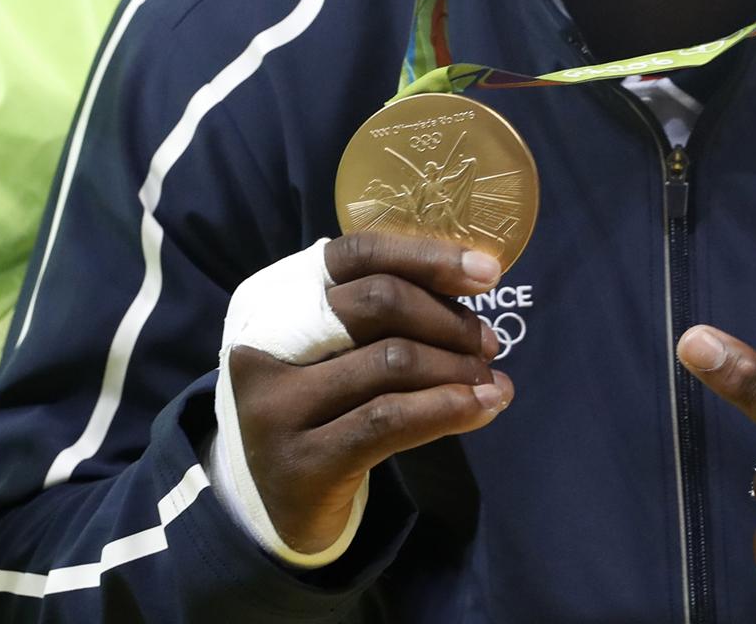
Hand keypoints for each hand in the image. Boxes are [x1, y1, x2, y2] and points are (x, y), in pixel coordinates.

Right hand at [226, 232, 510, 554]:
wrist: (275, 503)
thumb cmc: (320, 406)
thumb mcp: (337, 349)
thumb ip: (383, 312)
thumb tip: (476, 281)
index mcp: (275, 298)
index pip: (358, 253)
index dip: (427, 256)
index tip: (487, 274)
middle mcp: (264, 344)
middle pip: (379, 301)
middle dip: (449, 320)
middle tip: (488, 344)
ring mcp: (277, 406)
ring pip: (392, 360)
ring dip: (457, 368)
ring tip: (492, 383)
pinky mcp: (303, 461)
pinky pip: (389, 420)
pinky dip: (447, 408)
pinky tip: (481, 408)